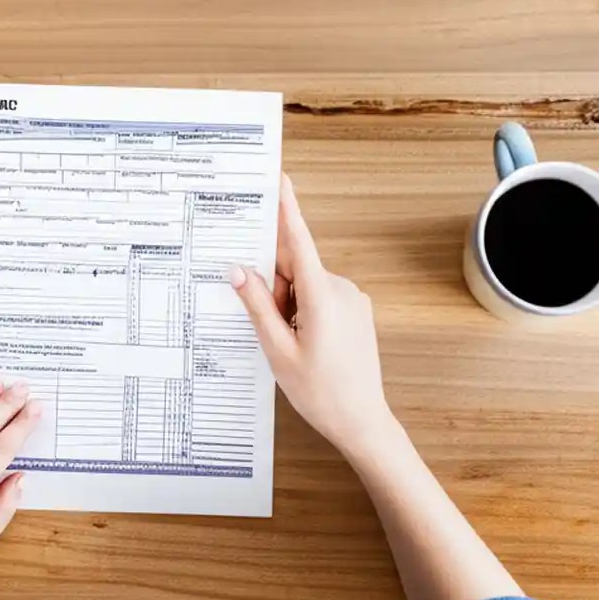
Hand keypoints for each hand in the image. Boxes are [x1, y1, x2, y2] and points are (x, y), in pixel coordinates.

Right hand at [228, 174, 395, 454]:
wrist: (362, 421)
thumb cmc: (320, 391)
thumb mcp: (277, 349)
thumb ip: (257, 305)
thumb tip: (236, 270)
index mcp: (322, 296)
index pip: (298, 241)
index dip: (287, 208)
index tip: (279, 178)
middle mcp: (341, 289)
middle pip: (294, 267)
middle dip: (274, 288)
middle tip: (269, 326)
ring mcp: (352, 298)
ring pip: (304, 284)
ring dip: (287, 304)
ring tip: (288, 343)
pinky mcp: (355, 310)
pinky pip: (318, 296)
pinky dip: (301, 310)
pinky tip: (299, 341)